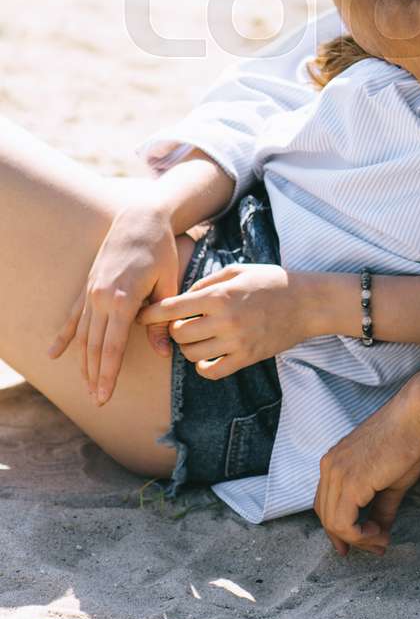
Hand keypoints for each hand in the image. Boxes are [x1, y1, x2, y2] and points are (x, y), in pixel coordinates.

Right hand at [49, 194, 186, 404]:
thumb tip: (163, 353)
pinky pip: (72, 316)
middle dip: (96, 376)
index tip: (105, 396)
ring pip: (83, 335)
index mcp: (122, 299)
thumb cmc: (161, 250)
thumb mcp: (168, 284)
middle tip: (98, 400)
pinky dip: (64, 336)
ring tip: (87, 386)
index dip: (109, 374)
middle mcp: (100, 297)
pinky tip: (53, 354)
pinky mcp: (88, 286)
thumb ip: (161, 320)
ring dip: (83, 362)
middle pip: (95, 346)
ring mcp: (91, 291)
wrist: (141, 218)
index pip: (112, 347)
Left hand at [136, 262, 314, 377]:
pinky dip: (202, 366)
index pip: (172, 308)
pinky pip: (211, 371)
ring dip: (188, 346)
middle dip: (173, 329)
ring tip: (197, 336)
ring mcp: (236, 342)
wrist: (307, 303)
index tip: (141, 315)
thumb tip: (182, 297)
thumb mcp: (238, 271)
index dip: (151, 313)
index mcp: (220, 296)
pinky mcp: (246, 358)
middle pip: (177, 334)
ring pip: (191, 354)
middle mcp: (225, 320)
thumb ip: (206, 283)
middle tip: (181, 323)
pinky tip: (207, 355)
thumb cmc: (272, 281)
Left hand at [314, 390, 419, 556]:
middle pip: (326, 517)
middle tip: (375, 547)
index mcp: (334, 463)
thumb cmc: (407, 440)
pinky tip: (379, 532)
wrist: (414, 415)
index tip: (361, 542)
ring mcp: (337, 474)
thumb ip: (380, 506)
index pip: (326, 505)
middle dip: (349, 539)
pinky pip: (344, 522)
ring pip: (333, 523)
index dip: (340, 529)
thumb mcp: (391, 480)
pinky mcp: (350, 482)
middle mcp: (329, 467)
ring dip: (358, 539)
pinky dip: (360, 535)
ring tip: (381, 539)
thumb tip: (380, 530)